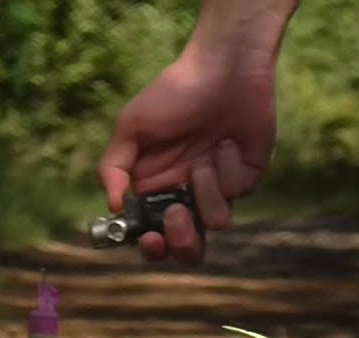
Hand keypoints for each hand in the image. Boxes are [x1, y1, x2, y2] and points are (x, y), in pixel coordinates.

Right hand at [97, 52, 277, 263]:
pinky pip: (237, 192)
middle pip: (186, 247)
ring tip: (205, 158)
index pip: (152, 234)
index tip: (150, 238)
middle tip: (177, 213)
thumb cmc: (173, 94)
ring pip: (214, 222)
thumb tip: (113, 207)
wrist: (224, 69)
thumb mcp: (131, 127)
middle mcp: (186, 194)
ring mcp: (217, 188)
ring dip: (206, 191)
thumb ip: (113, 169)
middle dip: (181, 240)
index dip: (152, 246)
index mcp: (155, 188)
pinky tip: (227, 143)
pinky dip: (228, 168)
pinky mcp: (245, 178)